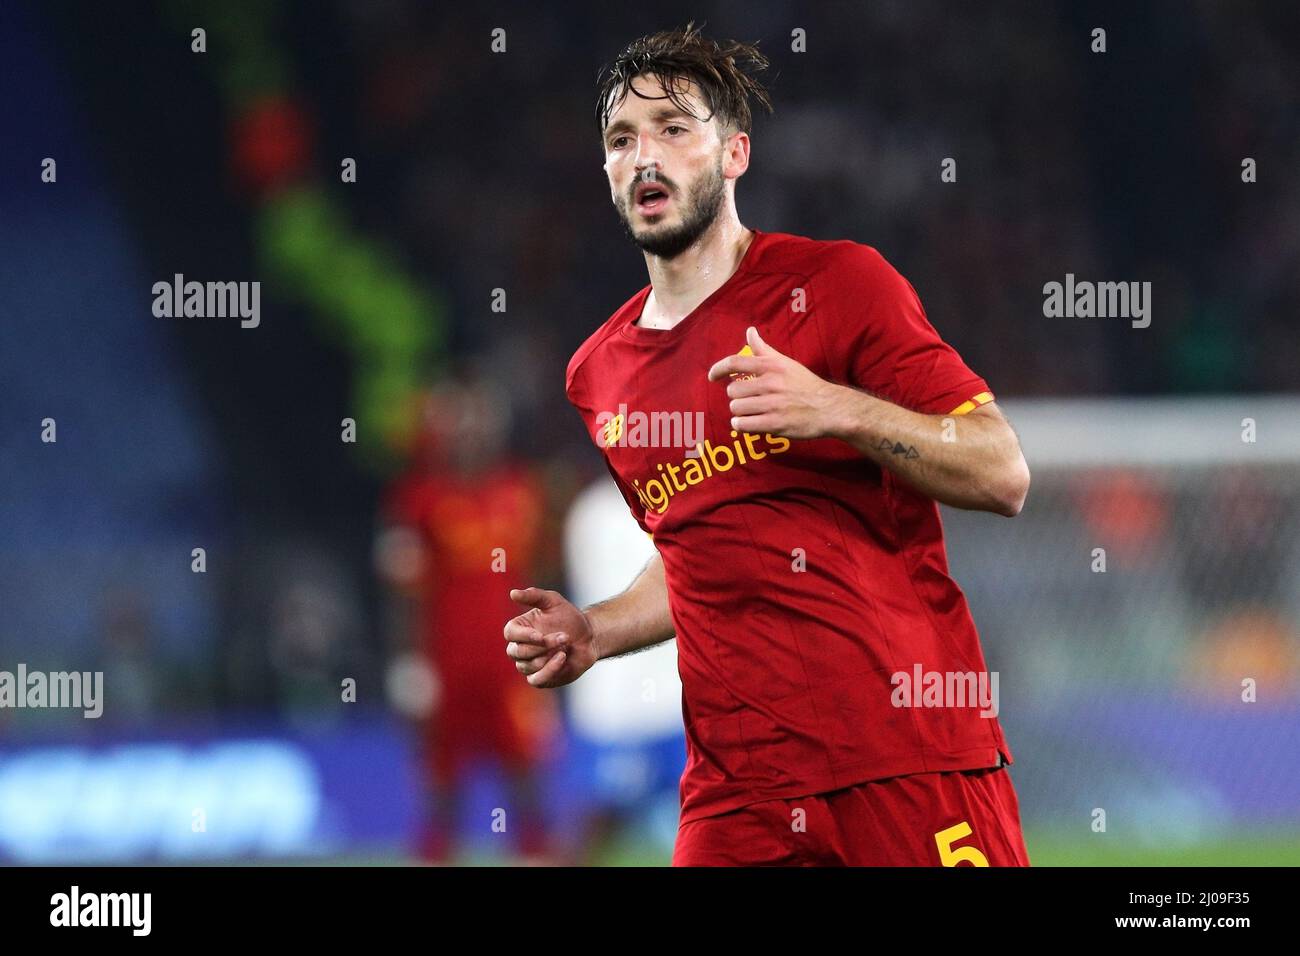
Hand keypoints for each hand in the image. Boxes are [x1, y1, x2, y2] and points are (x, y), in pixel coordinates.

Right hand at [504, 587, 598, 687]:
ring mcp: (529, 665)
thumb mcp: (553, 601)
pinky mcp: (540, 678)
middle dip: (542, 645)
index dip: (523, 636)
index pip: (510, 633)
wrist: (589, 637)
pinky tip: (562, 658)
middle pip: (518, 652)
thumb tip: (512, 593)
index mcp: (519, 629)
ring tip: (566, 644)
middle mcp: (520, 648)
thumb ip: (533, 595)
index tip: (539, 635)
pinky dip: (549, 670)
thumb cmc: (569, 617)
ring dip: (548, 656)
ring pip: (528, 666)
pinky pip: (536, 680)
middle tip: (564, 636)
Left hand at [706, 326, 854, 439]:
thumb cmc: (805, 385)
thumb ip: (764, 349)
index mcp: (772, 366)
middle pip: (733, 391)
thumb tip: (750, 331)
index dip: (718, 369)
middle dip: (737, 397)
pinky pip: (743, 425)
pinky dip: (742, 425)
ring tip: (749, 412)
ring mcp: (772, 405)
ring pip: (736, 408)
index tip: (712, 376)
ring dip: (739, 412)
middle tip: (748, 399)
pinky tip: (749, 423)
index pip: (735, 362)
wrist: (829, 408)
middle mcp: (771, 383)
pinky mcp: (775, 424)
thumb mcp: (786, 363)